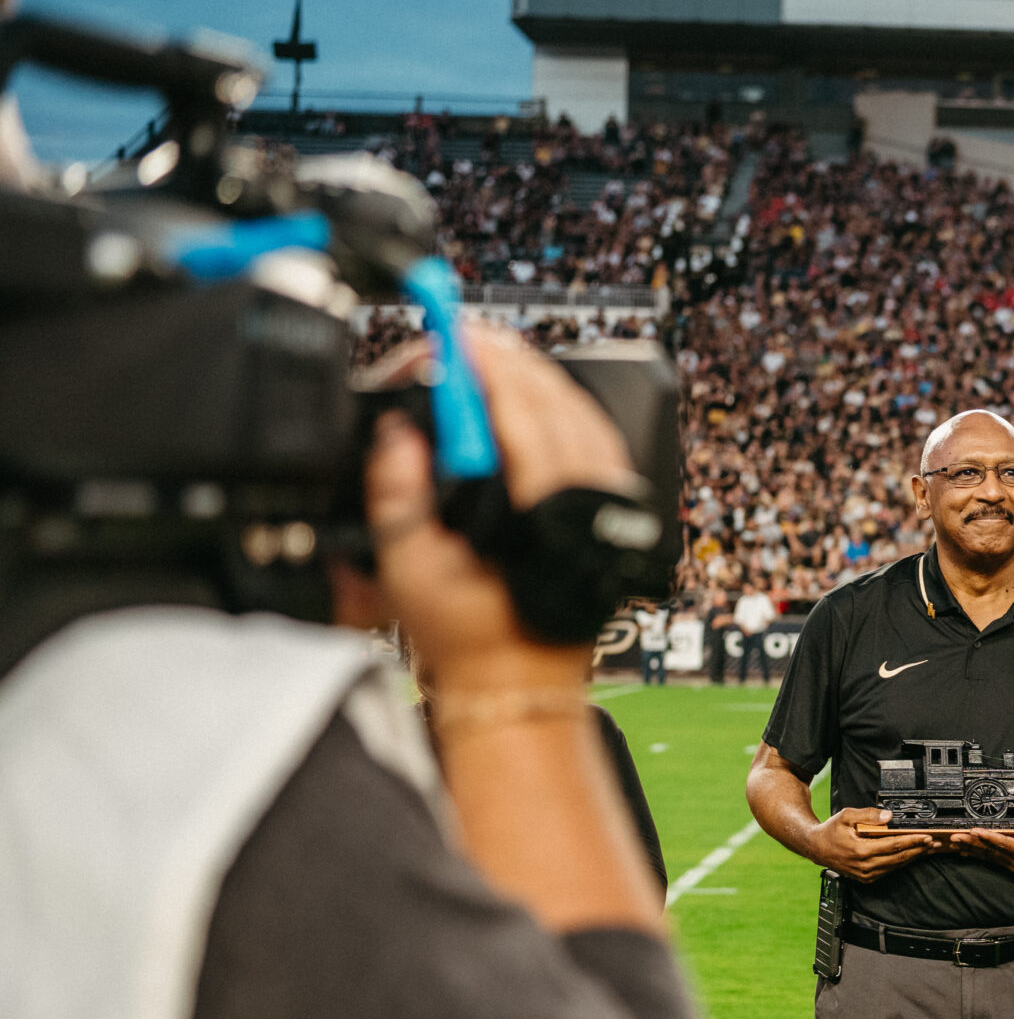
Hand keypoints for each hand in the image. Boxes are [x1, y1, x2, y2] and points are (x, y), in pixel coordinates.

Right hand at [365, 322, 642, 690]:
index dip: (481, 366)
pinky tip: (530, 395)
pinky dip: (559, 405)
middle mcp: (587, 503)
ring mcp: (607, 504)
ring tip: (484, 355)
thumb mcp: (411, 571)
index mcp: (544, 513)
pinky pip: (594, 436)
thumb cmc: (470, 639)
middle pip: (552, 401)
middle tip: (456, 335)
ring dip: (532, 377)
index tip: (450, 337)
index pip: (518, 412)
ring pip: (579, 413)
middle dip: (503, 360)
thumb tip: (399, 430)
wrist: (518, 683)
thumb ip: (398, 495)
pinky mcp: (610, 508)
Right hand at [812, 807, 944, 881]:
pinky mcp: (865, 878)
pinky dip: (902, 862)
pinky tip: (912, 854)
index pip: (893, 846)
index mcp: (860, 851)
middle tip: (934, 843)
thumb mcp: (847, 816)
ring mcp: (865, 874)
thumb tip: (889, 816)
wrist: (816, 847)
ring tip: (928, 848)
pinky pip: (888, 870)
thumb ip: (869, 815)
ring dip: (913, 857)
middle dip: (918, 850)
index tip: (926, 837)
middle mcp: (864, 866)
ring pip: (895, 866)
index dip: (912, 841)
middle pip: (898, 858)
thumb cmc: (831, 831)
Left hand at [952, 819, 1013, 886]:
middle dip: (973, 843)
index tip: (976, 831)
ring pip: (990, 856)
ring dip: (971, 849)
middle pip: (992, 851)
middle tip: (956, 836)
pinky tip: (966, 852)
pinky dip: (978, 855)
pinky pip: (993, 860)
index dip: (990, 838)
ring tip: (955, 842)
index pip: (1007, 844)